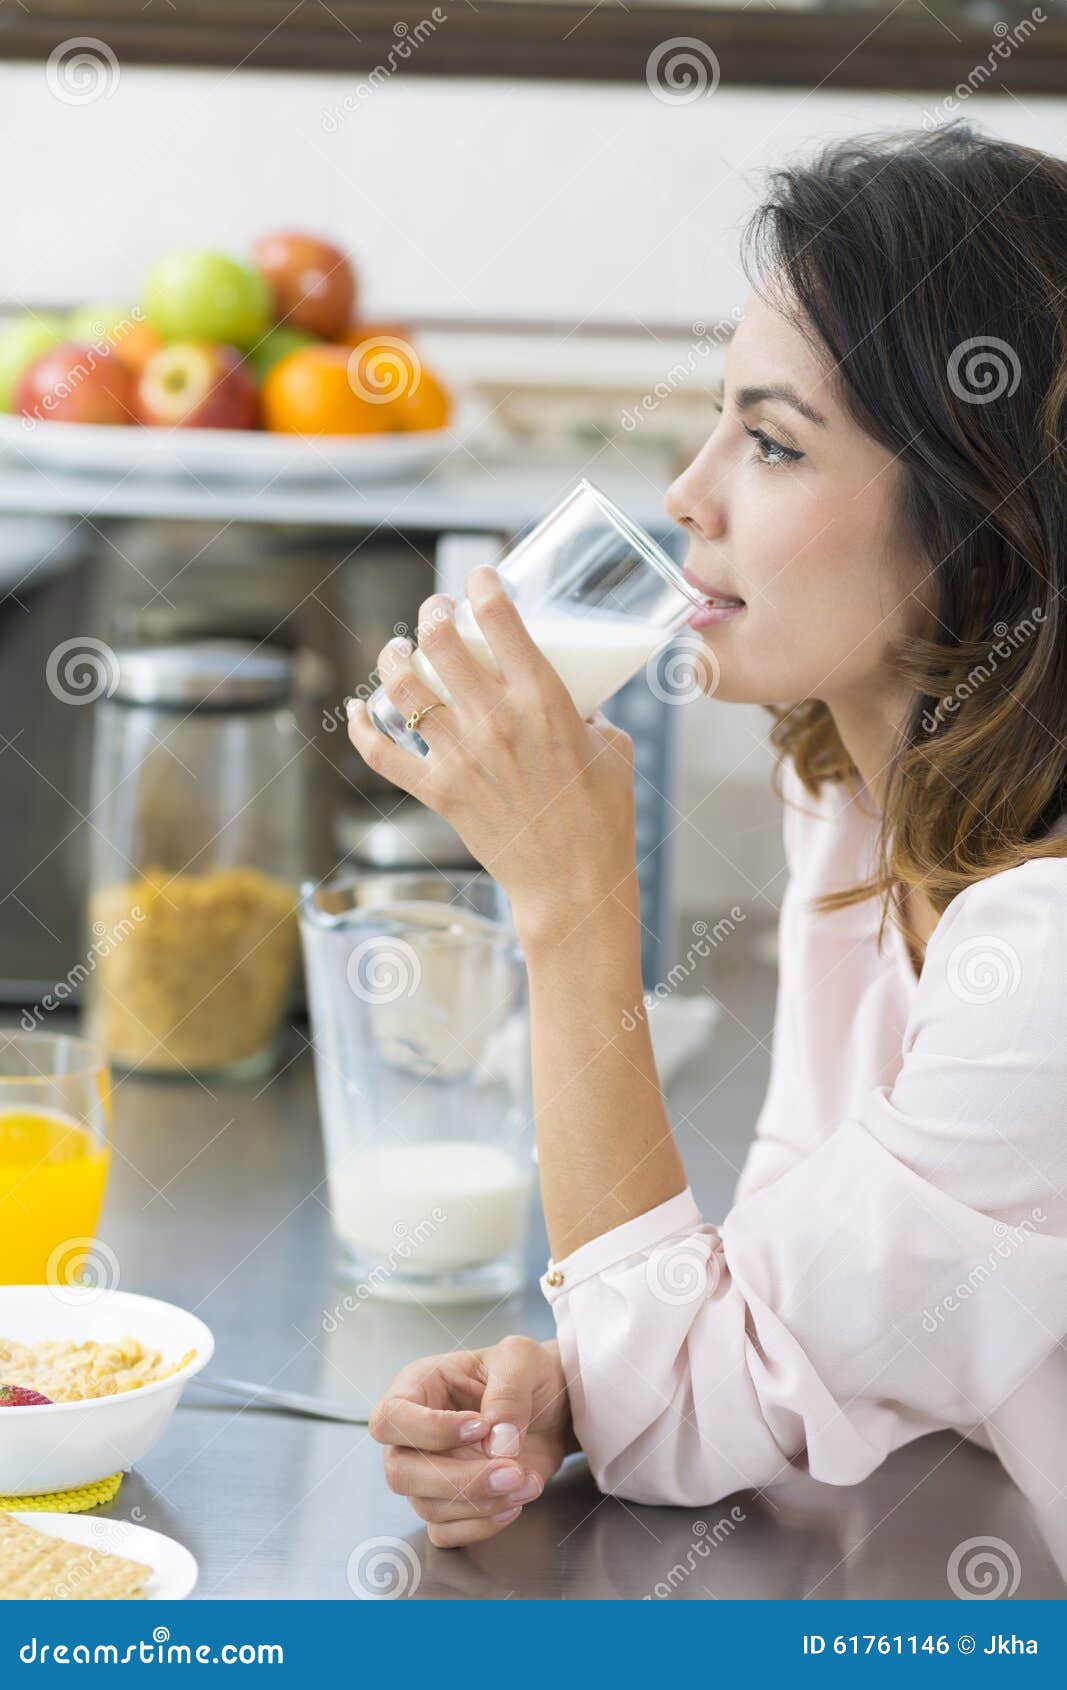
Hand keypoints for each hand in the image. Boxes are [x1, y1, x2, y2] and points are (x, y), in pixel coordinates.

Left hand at [347, 567, 639, 944]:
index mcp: (544, 701)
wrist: (575, 885)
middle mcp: (496, 722)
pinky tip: (357, 709)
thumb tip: (564, 694)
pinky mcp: (439, 792)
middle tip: (437, 612)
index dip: (482, 586)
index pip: (500, 619)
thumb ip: (584, 712)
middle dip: (433, 613)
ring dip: (393, 658)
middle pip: (442, 642)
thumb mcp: (611, 748)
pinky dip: (361, 726)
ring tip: (398, 649)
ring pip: (404, 688)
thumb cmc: (603, 818)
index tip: (480, 579)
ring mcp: (462, 757)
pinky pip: (382, 753)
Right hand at [370, 1336, 575, 1548]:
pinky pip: (446, 1533)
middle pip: (401, 1472)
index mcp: (417, 1388)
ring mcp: (426, 1474)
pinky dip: (481, 1526)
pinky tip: (515, 1502)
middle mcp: (412, 1435)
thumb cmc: (525, 1375)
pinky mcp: (449, 1506)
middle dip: (458, 1479)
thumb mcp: (522, 1360)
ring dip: (481, 1502)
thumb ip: (508, 1394)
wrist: (552, 1408)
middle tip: (512, 1471)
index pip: (391, 1418)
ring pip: (427, 1506)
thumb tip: (497, 1445)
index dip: (429, 1430)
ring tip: (527, 1481)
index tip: (481, 1427)